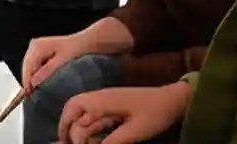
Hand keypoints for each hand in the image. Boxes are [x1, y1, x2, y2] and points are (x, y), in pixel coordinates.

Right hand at [21, 34, 89, 92]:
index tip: (31, 97)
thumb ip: (47, 72)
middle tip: (35, 98)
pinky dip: (38, 78)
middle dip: (30, 84)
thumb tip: (33, 83)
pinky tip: (43, 85)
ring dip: (34, 81)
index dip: (28, 85)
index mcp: (37, 47)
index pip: (27, 70)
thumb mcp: (63, 62)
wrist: (89, 42)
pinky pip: (36, 68)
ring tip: (39, 94)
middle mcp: (34, 47)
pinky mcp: (42, 54)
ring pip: (30, 70)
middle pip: (26, 70)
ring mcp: (37, 50)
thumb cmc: (78, 50)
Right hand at [56, 83, 191, 143]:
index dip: (70, 130)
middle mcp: (100, 97)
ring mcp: (106, 100)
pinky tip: (89, 135)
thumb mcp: (136, 131)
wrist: (172, 100)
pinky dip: (86, 123)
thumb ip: (113, 141)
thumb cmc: (155, 113)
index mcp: (102, 100)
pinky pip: (92, 112)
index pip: (74, 111)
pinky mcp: (112, 104)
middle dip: (65, 125)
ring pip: (81, 109)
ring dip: (75, 124)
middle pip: (73, 107)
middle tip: (64, 142)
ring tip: (73, 141)